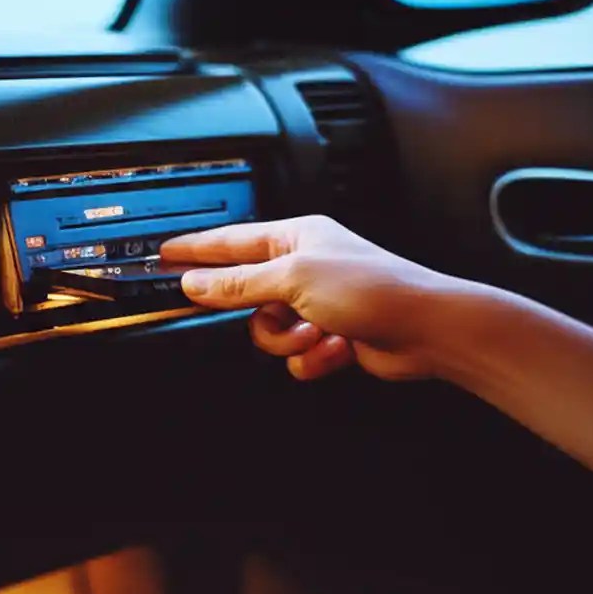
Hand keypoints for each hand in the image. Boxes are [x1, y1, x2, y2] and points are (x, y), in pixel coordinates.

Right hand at [160, 215, 479, 380]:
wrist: (426, 329)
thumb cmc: (373, 288)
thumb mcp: (294, 278)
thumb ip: (239, 282)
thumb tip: (196, 282)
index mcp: (296, 236)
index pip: (232, 241)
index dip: (197, 249)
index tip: (166, 254)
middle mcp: (306, 266)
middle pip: (248, 294)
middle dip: (260, 313)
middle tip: (269, 315)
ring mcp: (319, 302)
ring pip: (269, 330)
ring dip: (288, 340)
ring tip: (315, 333)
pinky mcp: (332, 335)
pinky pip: (296, 354)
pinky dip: (312, 357)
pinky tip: (335, 348)